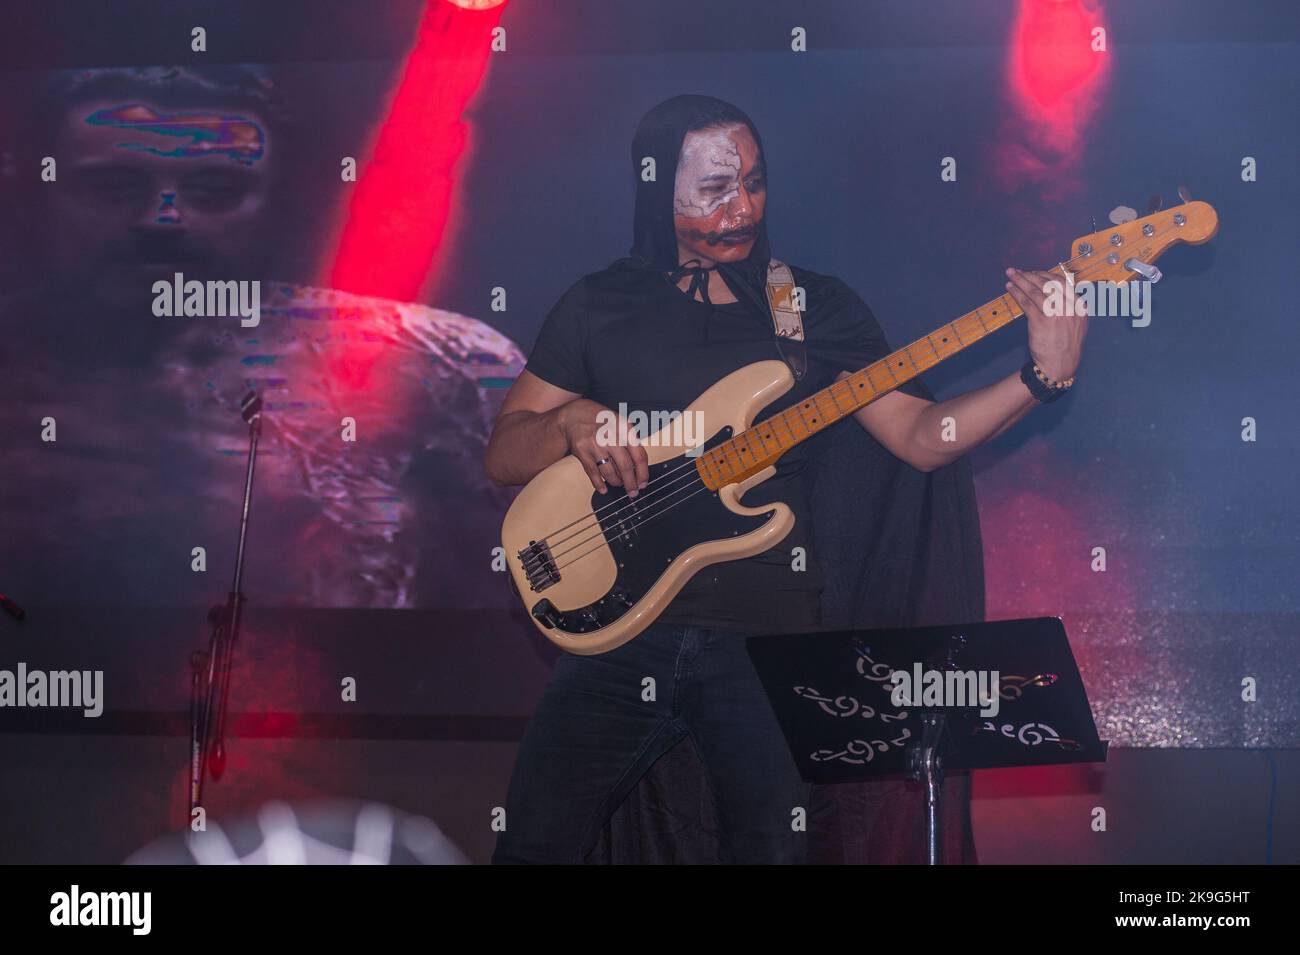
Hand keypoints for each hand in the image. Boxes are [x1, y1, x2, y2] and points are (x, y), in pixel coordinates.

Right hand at [556, 398, 649, 495]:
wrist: (574, 414)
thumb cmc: (600, 419)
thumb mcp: (620, 423)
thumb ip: (630, 442)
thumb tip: (639, 467)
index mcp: (624, 428)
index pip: (639, 456)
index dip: (643, 473)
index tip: (643, 483)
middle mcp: (611, 436)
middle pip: (625, 466)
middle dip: (631, 483)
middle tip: (633, 491)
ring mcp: (595, 444)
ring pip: (609, 472)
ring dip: (616, 482)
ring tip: (618, 484)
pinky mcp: (582, 452)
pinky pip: (593, 473)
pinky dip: (599, 483)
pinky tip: (603, 488)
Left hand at [1004, 267, 1087, 381]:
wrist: (1060, 365)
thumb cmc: (1066, 345)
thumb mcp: (1076, 323)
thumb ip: (1069, 306)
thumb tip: (1052, 290)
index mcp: (1079, 306)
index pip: (1062, 282)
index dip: (1045, 275)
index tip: (1034, 272)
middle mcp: (1069, 307)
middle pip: (1047, 284)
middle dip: (1030, 275)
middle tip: (1017, 271)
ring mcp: (1056, 314)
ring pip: (1035, 291)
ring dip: (1021, 281)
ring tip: (1011, 276)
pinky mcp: (1041, 322)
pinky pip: (1027, 303)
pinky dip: (1017, 294)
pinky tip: (1011, 289)